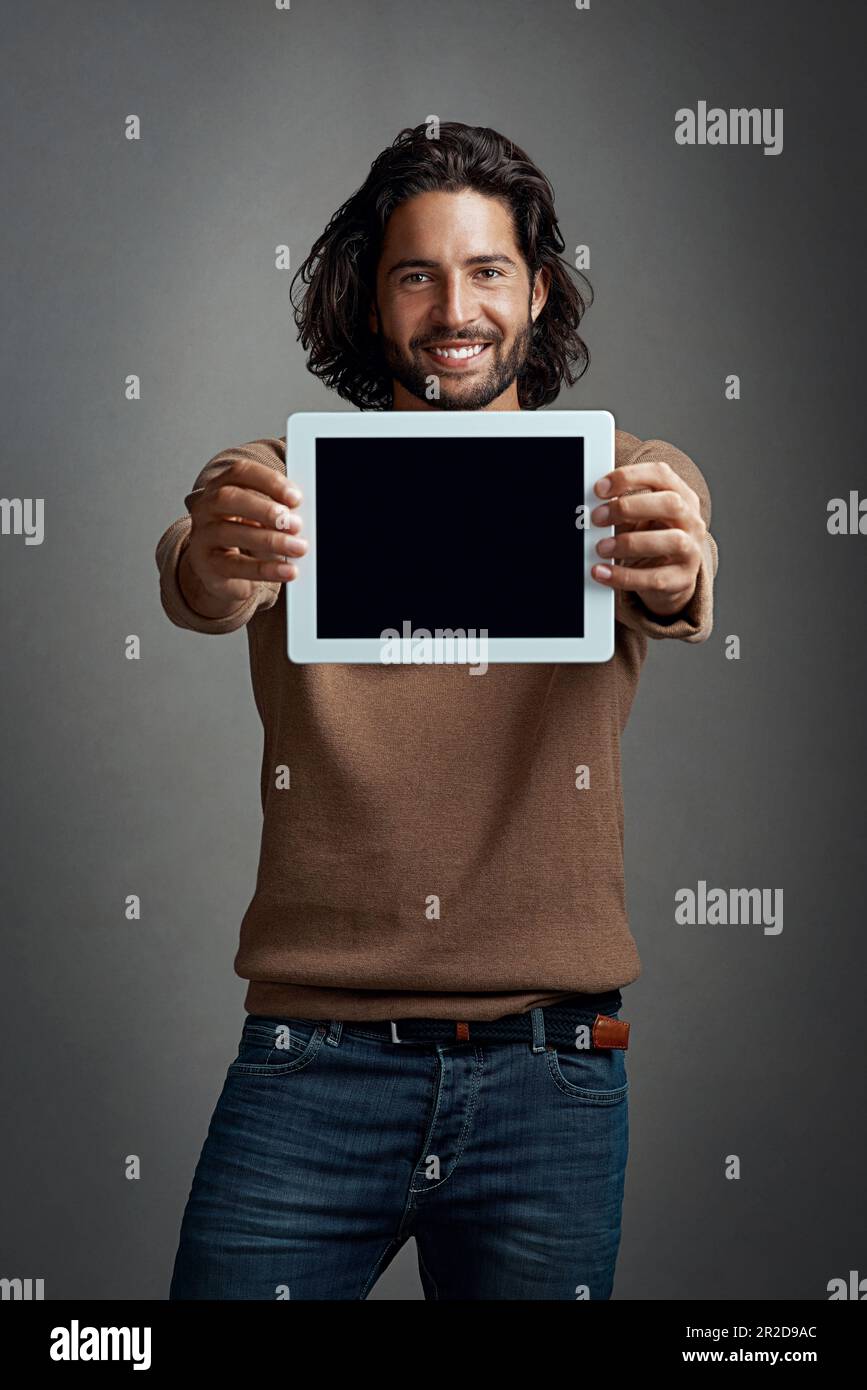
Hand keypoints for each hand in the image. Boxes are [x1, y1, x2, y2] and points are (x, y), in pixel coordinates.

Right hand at [182, 458, 307, 613]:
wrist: (219, 570)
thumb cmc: (245, 534)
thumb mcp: (260, 516)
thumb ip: (278, 508)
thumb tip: (304, 512)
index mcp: (221, 486)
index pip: (241, 472)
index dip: (269, 481)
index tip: (296, 497)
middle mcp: (206, 507)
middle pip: (229, 498)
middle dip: (266, 509)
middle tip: (295, 523)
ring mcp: (202, 535)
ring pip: (230, 532)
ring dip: (271, 540)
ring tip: (298, 548)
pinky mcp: (207, 565)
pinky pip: (235, 566)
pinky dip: (265, 569)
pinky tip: (287, 571)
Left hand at [589, 459, 705, 616]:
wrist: (672, 577)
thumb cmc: (652, 538)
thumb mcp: (642, 517)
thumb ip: (623, 507)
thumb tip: (592, 507)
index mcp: (680, 495)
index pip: (661, 474)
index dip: (629, 477)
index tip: (600, 488)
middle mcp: (691, 520)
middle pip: (670, 503)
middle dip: (629, 507)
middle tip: (597, 517)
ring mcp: (691, 550)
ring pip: (671, 541)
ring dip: (630, 543)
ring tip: (601, 547)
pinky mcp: (682, 579)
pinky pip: (655, 579)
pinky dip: (625, 576)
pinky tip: (603, 572)